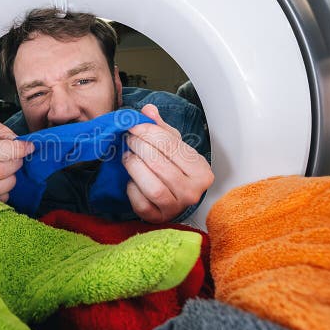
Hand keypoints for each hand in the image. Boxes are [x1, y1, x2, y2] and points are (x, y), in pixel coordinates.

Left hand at [122, 104, 213, 222]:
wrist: (173, 197)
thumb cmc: (175, 168)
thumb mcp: (174, 146)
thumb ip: (160, 128)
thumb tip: (148, 110)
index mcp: (201, 171)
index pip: (173, 146)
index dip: (150, 132)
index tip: (135, 125)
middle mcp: (193, 192)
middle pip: (161, 165)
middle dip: (140, 147)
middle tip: (129, 138)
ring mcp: (176, 207)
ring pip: (153, 187)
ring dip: (135, 167)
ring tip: (127, 156)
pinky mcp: (158, 218)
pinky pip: (142, 204)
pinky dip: (133, 190)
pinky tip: (131, 180)